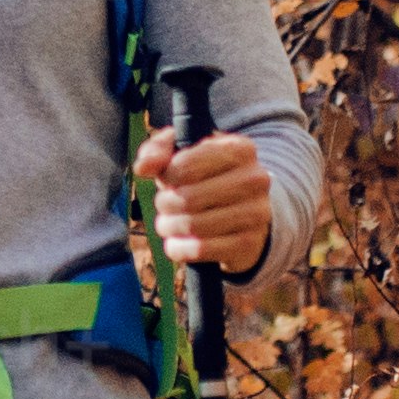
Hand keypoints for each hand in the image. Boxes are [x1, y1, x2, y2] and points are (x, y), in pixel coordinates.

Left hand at [144, 123, 277, 283]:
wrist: (242, 212)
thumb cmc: (204, 175)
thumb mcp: (182, 152)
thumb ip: (157, 150)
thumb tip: (142, 167)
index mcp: (240, 149)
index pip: (185, 166)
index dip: (167, 176)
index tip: (168, 179)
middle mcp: (255, 179)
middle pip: (188, 198)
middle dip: (165, 204)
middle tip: (164, 204)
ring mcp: (256, 213)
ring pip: (193, 225)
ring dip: (168, 226)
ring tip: (167, 222)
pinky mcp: (249, 244)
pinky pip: (200, 250)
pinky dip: (178, 248)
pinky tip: (177, 241)